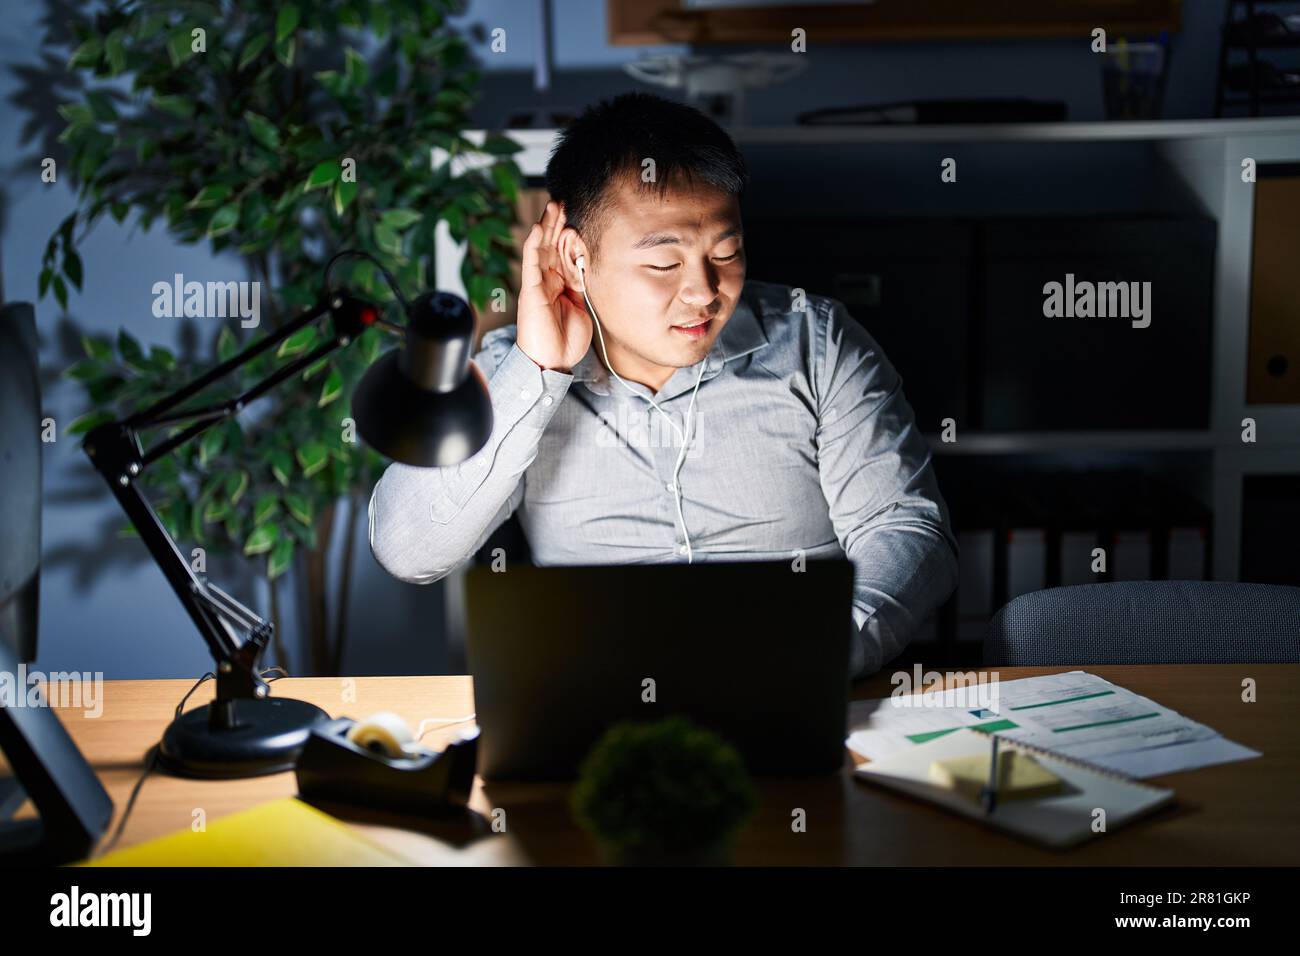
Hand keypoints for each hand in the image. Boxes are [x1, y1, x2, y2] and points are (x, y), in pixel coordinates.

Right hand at [515, 201, 591, 372]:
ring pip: (542, 248)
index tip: (580, 218)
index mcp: (560, 285)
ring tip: (553, 206)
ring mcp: (538, 283)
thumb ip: (583, 287)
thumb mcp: (582, 308)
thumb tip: (590, 269)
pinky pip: (531, 263)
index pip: (566, 254)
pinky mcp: (531, 290)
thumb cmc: (565, 341)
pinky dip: (534, 244)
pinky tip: (539, 228)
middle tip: (565, 202)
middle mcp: (548, 280)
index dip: (572, 236)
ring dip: (547, 226)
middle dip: (559, 223)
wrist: (551, 361)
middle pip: (553, 245)